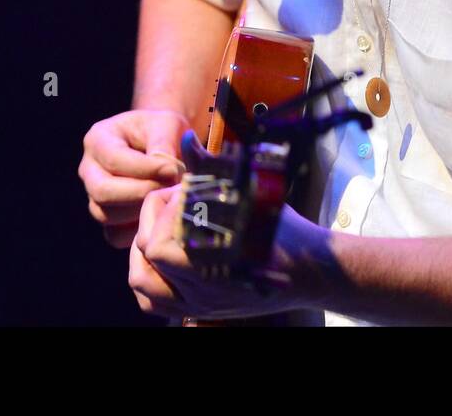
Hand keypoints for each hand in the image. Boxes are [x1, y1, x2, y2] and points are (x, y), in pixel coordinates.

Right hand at [78, 109, 190, 247]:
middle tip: (169, 188)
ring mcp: (94, 196)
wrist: (163, 144)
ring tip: (167, 198)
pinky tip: (159, 213)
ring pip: (107, 216)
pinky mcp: (107, 220)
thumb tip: (168, 172)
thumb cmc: (163, 130)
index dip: (145, 168)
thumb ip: (165, 144)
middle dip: (140, 193)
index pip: (114, 160)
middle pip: (102, 192)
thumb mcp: (167, 124)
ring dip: (140, 211)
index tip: (174, 169)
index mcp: (98, 139)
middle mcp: (89, 170)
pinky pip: (115, 235)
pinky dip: (137, 230)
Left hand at [129, 185, 328, 319]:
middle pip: (149, 255)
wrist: (307, 270)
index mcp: (213, 260)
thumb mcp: (251, 193)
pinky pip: (155, 303)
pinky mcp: (199, 311)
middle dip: (155, 220)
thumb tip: (188, 141)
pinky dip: (150, 279)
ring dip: (145, 250)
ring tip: (163, 227)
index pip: (159, 240)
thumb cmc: (283, 231)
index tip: (187, 189)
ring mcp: (199, 302)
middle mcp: (201, 288)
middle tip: (176, 202)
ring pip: (144, 283)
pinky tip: (162, 257)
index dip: (167, 206)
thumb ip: (212, 168)